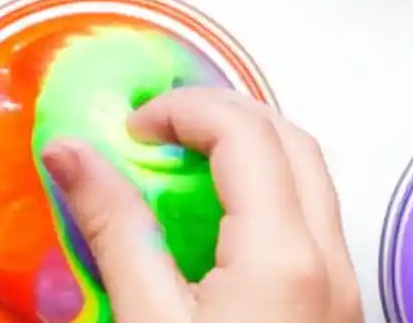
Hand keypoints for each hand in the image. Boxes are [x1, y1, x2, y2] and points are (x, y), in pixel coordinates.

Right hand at [41, 87, 362, 322]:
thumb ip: (114, 232)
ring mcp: (342, 292)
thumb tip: (70, 155)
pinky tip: (216, 225)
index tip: (133, 129)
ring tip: (183, 170)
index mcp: (285, 259)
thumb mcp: (146, 322)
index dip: (184, 110)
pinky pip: (313, 227)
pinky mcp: (335, 314)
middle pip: (292, 142)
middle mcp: (331, 266)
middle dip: (224, 117)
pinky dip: (267, 198)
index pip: (245, 133)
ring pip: (311, 182)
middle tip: (160, 131)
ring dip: (251, 154)